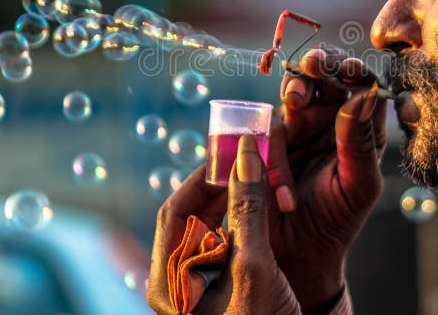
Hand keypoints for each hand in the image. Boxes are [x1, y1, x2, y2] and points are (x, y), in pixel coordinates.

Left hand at [147, 135, 301, 314]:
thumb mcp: (254, 266)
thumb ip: (247, 209)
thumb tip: (246, 155)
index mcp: (167, 279)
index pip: (176, 209)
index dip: (204, 175)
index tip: (233, 149)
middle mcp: (176, 280)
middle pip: (194, 215)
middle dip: (224, 184)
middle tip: (254, 158)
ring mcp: (199, 285)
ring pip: (214, 227)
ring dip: (239, 201)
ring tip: (267, 179)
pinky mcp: (221, 288)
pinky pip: (228, 244)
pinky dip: (247, 222)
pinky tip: (270, 209)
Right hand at [266, 47, 387, 310]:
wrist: (294, 252)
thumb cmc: (336, 220)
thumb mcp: (358, 185)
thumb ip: (360, 143)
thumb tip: (363, 97)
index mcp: (362, 127)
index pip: (365, 86)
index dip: (357, 71)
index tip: (349, 70)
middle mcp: (332, 120)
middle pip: (328, 76)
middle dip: (321, 64)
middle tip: (314, 63)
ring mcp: (299, 125)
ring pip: (296, 89)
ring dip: (295, 87)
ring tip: (294, 99)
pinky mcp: (268, 136)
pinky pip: (266, 119)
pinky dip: (271, 126)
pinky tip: (276, 142)